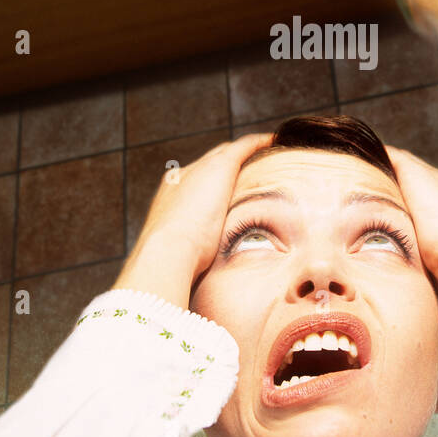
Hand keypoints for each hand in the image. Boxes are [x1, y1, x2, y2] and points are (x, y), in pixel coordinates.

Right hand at [115, 133, 273, 308]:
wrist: (165, 254)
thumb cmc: (170, 270)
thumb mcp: (180, 266)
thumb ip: (189, 270)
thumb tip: (193, 295)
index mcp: (168, 202)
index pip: (192, 189)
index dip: (207, 190)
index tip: (220, 198)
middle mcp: (180, 180)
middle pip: (207, 167)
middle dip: (224, 167)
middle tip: (245, 167)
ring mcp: (198, 171)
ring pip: (224, 154)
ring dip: (242, 153)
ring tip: (261, 151)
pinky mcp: (218, 167)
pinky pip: (242, 147)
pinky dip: (256, 143)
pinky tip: (272, 141)